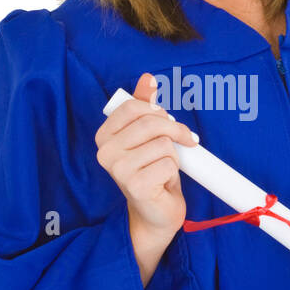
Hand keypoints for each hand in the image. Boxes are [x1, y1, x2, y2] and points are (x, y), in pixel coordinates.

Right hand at [94, 74, 198, 275]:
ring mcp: (118, 170)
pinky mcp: (135, 186)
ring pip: (163, 144)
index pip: (133, 107)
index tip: (170, 123)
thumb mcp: (149, 135)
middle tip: (184, 142)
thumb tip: (148, 78)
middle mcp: (106, 153)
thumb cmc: (151, 170)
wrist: (155, 211)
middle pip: (151, 123)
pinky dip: (174, 172)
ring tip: (163, 168)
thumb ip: (145, 107)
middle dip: (174, 130)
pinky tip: (163, 182)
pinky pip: (168, 164)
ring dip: (173, 155)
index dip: (158, 111)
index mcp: (105, 136)